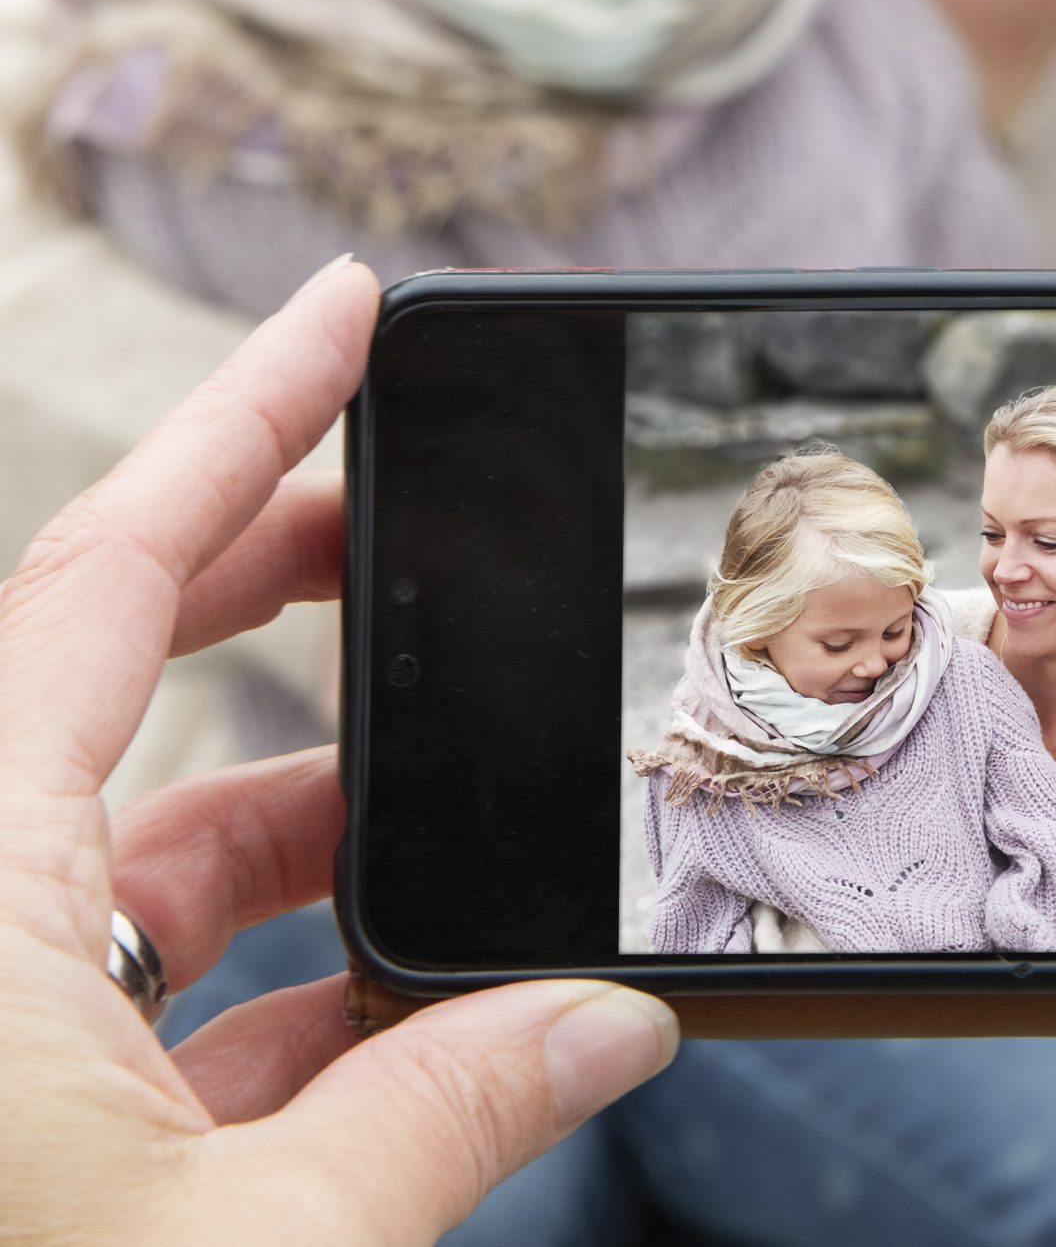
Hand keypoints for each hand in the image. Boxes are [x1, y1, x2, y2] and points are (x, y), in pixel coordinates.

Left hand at [0, 260, 680, 1242]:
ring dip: (315, 840)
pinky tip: (406, 1021)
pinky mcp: (6, 1105)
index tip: (347, 318)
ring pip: (146, 853)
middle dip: (292, 588)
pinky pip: (141, 993)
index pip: (112, 576)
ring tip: (469, 828)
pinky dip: (279, 991)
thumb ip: (448, 1121)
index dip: (241, 421)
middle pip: (121, 667)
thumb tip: (613, 1027)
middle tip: (427, 524)